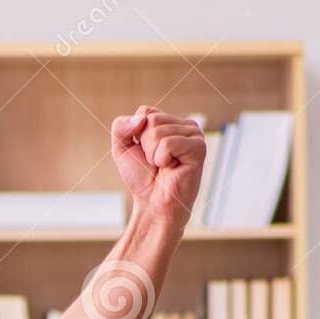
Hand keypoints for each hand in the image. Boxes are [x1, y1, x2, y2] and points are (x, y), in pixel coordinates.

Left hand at [111, 106, 204, 226]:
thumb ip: (121, 127)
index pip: (144, 112)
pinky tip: (171, 168)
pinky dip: (162, 159)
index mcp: (170, 122)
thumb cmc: (142, 178)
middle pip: (151, 120)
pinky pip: (168, 143)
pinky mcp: (199, 147)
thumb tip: (140, 118)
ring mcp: (194, 134)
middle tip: (155, 163)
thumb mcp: (122, 150)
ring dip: (153, 155)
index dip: (136, 136)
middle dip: (144, 146)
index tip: (145, 154)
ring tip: (164, 167)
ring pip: (158, 132)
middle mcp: (184, 124)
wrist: (153, 204)